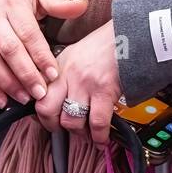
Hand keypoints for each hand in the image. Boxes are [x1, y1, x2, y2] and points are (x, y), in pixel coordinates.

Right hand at [0, 0, 87, 108]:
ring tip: (24, 98)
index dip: (40, 55)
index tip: (53, 74)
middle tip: (40, 92)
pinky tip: (3, 100)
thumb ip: (60, 3)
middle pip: (9, 49)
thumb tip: (83, 5)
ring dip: (7, 83)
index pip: (28, 33)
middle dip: (25, 74)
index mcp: (13, 3)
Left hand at [35, 20, 121, 145]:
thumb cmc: (108, 44)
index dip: (40, 112)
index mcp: (60, 65)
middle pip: (47, 110)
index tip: (47, 120)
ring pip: (71, 121)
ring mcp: (85, 83)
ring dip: (79, 133)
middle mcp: (68, 74)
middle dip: (53, 126)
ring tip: (86, 133)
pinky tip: (102, 140)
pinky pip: (96, 123)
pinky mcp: (104, 91)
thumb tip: (58, 97)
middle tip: (62, 130)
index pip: (38, 93)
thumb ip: (65, 74)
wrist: (132, 32)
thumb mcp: (77, 53)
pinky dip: (99, 137)